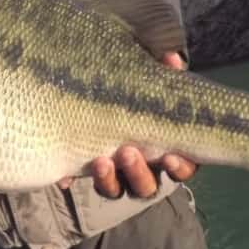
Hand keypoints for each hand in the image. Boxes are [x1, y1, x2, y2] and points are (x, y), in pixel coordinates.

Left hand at [57, 52, 198, 197]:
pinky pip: (80, 180)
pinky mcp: (88, 172)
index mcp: (167, 152)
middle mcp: (143, 171)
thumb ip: (165, 75)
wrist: (98, 96)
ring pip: (116, 190)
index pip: (182, 168)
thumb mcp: (152, 85)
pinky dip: (72, 178)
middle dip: (138, 172)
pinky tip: (65, 176)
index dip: (179, 167)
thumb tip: (171, 58)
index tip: (169, 157)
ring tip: (101, 161)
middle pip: (146, 186)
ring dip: (109, 179)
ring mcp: (115, 176)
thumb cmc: (139, 95)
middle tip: (128, 152)